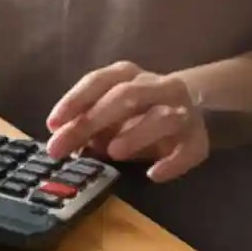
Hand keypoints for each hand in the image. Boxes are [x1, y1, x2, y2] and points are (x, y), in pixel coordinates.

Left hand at [44, 61, 209, 181]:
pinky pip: (189, 149)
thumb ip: (84, 125)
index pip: (99, 80)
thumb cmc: (136, 113)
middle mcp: (158, 86)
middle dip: (93, 121)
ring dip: (137, 133)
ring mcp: (182, 110)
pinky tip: (153, 174)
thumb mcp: (106, 115)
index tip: (52, 124)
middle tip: (65, 147)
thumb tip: (59, 141)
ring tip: (114, 152)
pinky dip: (172, 163)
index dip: (75, 100)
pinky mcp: (199, 137)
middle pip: (126, 96)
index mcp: (128, 75)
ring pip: (163, 117)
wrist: (190, 109)